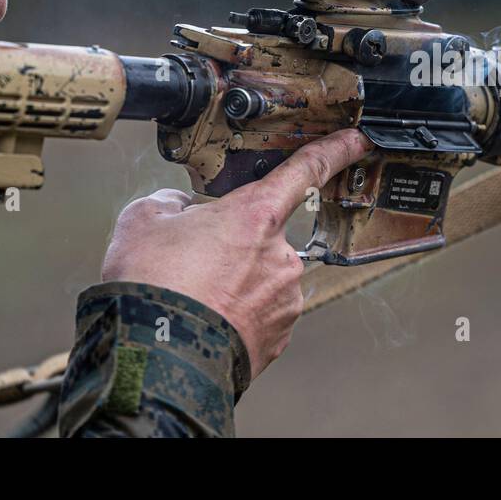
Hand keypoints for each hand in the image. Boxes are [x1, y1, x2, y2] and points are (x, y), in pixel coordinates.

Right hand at [101, 129, 372, 379]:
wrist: (154, 357)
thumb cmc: (151, 286)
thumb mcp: (143, 220)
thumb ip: (172, 203)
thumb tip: (182, 208)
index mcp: (256, 216)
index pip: (307, 170)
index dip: (336, 150)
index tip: (357, 141)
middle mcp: (282, 256)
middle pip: (262, 237)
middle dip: (233, 245)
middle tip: (191, 264)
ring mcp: (285, 300)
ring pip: (260, 278)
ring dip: (234, 283)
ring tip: (193, 297)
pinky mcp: (279, 336)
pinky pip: (260, 313)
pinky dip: (236, 313)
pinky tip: (206, 320)